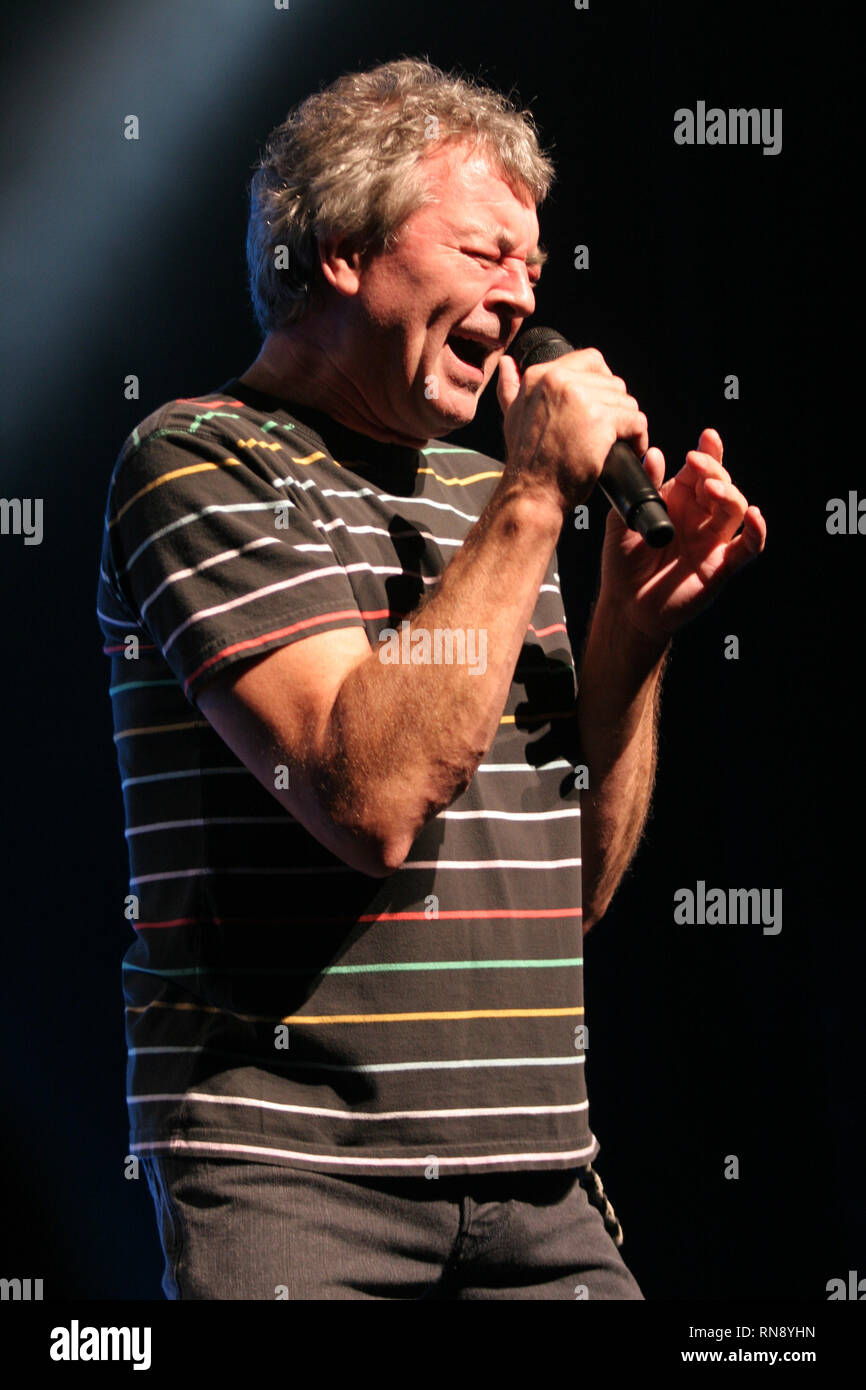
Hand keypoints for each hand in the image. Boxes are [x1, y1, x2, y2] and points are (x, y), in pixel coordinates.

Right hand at [496, 348, 648, 512]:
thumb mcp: (512, 416)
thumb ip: (511, 387)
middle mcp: (558, 380)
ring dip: (627, 425)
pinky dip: (638, 439)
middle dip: (616, 409)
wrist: (532, 493)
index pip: (590, 360)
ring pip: (626, 401)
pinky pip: (636, 420)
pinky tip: (629, 451)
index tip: (601, 407)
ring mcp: (580, 398)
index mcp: (540, 375)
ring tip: (616, 444)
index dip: (602, 383)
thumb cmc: (526, 461)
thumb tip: (506, 363)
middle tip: (608, 433)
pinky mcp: (599, 420)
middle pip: (612, 382)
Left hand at [597, 428, 766, 646]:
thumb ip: (641, 490)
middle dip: (713, 469)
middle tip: (696, 464)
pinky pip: (748, 547)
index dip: (707, 453)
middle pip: (720, 484)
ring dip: (729, 493)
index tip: (706, 438)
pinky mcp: (722, 565)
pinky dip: (757, 531)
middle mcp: (700, 517)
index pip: (699, 471)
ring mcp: (713, 540)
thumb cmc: (622, 564)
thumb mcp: (623, 521)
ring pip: (735, 509)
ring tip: (711, 488)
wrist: (625, 606)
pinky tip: (754, 517)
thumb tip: (654, 454)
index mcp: (678, 501)